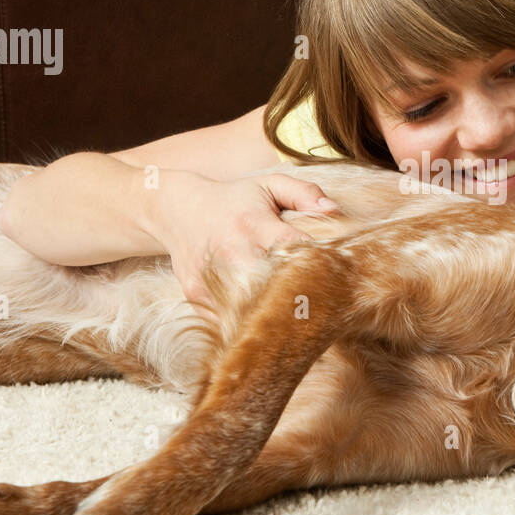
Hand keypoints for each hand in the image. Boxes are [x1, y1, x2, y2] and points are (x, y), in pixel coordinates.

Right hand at [153, 171, 339, 320]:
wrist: (176, 210)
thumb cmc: (233, 199)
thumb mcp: (269, 184)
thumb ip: (304, 193)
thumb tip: (334, 211)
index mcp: (254, 223)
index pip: (293, 249)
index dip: (318, 267)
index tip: (338, 280)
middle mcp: (232, 252)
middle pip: (272, 288)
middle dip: (298, 301)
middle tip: (322, 312)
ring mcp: (212, 278)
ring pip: (250, 312)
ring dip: (274, 321)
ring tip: (298, 328)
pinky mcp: (197, 296)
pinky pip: (228, 322)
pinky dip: (247, 329)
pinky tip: (266, 330)